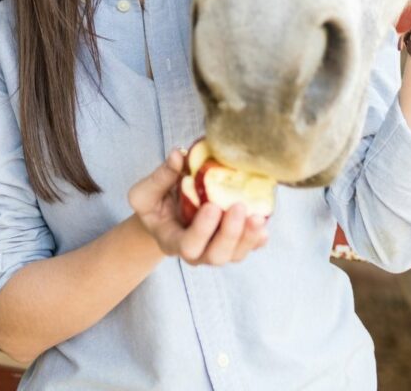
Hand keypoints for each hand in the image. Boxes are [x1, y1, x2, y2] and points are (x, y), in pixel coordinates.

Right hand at [128, 147, 269, 265]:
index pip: (189, 246)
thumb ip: (160, 177)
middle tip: (238, 207)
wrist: (165, 218)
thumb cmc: (155, 206)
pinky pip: (247, 247)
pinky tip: (264, 224)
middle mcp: (197, 253)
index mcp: (173, 241)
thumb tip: (177, 155)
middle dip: (230, 233)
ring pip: (235, 254)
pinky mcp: (231, 244)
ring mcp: (216, 250)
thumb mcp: (146, 193)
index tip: (211, 206)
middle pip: (216, 255)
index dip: (202, 230)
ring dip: (248, 236)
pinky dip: (257, 239)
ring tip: (258, 216)